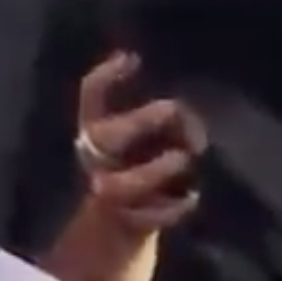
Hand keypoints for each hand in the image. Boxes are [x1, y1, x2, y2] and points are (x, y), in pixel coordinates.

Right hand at [74, 52, 205, 236]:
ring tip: (185, 158)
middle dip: (140, 121)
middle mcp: (96, 159)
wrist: (123, 222)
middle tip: (173, 108)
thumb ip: (169, 122)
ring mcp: (109, 192)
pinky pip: (152, 214)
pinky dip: (176, 205)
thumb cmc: (144, 165)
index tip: (131, 59)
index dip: (105, 77)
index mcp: (96, 132)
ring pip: (123, 184)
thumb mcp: (153, 135)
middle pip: (105, 137)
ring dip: (156, 170)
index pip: (90, 98)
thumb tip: (191, 117)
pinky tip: (191, 196)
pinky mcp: (129, 221)